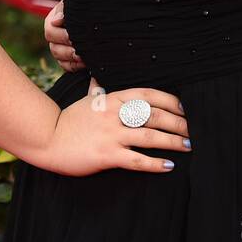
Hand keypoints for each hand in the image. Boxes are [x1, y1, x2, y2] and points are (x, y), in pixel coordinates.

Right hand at [35, 75, 190, 175]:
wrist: (47, 139)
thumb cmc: (69, 119)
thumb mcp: (86, 99)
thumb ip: (97, 88)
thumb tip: (97, 76)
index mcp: (113, 98)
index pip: (150, 94)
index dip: (171, 101)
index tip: (185, 108)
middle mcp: (115, 114)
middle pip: (156, 115)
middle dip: (179, 122)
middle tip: (194, 129)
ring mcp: (111, 134)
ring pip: (151, 136)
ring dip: (173, 141)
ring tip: (188, 145)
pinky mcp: (106, 155)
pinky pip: (136, 160)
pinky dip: (155, 163)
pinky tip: (169, 166)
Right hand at [45, 0, 85, 71]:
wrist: (102, 12)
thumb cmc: (87, 5)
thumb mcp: (77, 2)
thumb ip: (66, 8)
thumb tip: (57, 20)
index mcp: (53, 20)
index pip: (50, 31)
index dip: (62, 35)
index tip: (73, 36)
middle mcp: (54, 35)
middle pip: (54, 47)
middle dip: (68, 49)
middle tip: (81, 49)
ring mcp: (60, 47)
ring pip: (59, 58)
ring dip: (72, 58)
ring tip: (84, 57)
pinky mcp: (68, 58)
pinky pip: (66, 66)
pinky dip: (75, 66)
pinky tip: (85, 63)